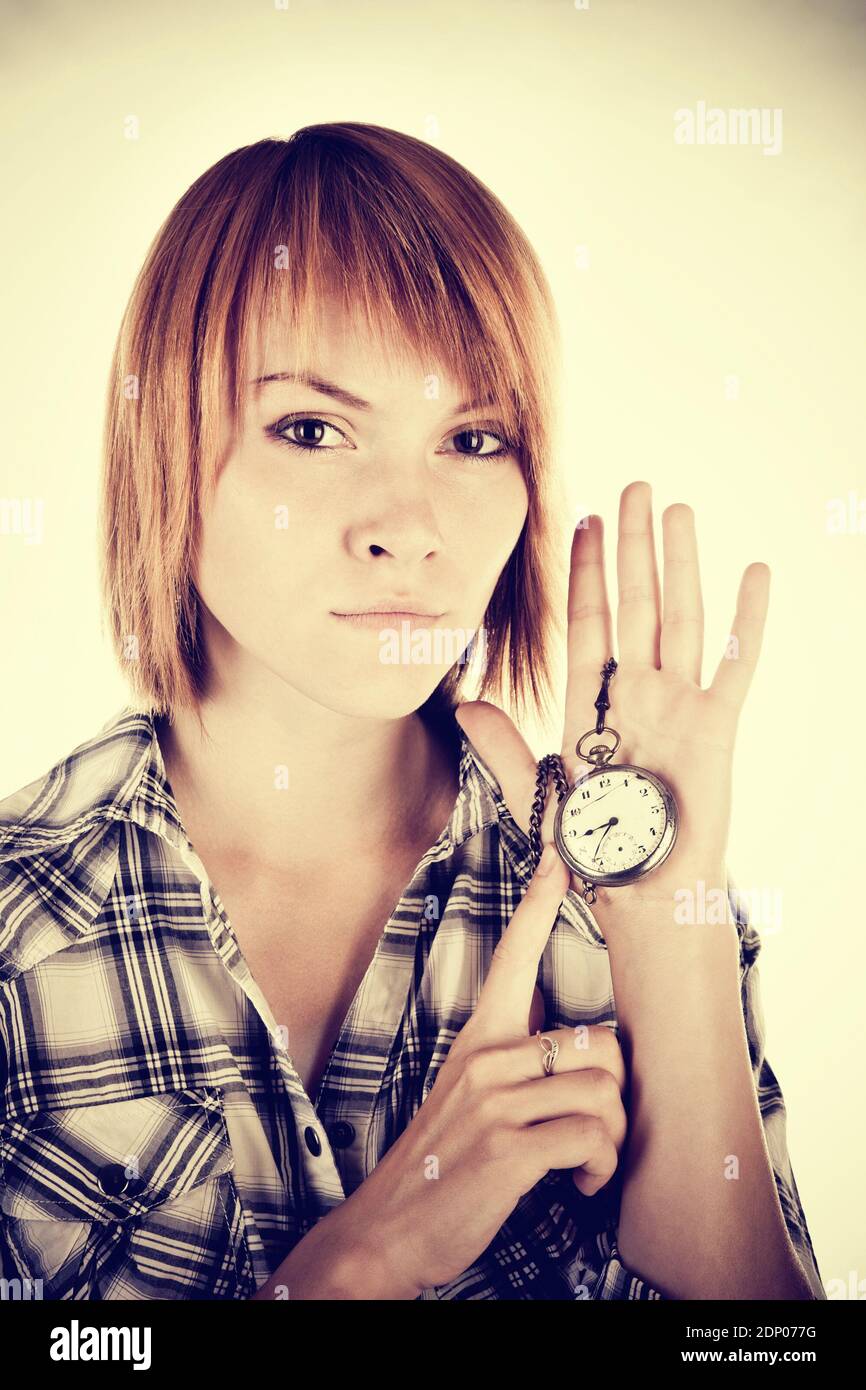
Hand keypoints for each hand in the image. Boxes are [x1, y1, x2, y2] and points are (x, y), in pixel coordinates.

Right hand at [317, 845, 625, 1297]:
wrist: (389, 1227)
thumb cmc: (440, 1162)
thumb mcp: (468, 1095)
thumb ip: (512, 1063)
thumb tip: (571, 1048)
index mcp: (479, 1039)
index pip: (512, 956)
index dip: (537, 904)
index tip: (555, 859)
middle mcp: (486, 1059)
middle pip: (601, 1045)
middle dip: (616, 1099)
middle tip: (594, 1131)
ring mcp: (495, 1103)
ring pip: (602, 1095)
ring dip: (609, 1142)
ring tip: (584, 1163)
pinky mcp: (507, 1149)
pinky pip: (589, 1139)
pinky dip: (597, 1170)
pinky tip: (578, 1184)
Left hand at [455, 480, 769, 925]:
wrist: (643, 893)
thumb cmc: (592, 849)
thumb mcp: (540, 795)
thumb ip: (504, 751)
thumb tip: (464, 706)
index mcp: (593, 702)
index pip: (587, 621)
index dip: (585, 572)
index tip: (584, 521)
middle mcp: (637, 693)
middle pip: (634, 603)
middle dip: (632, 546)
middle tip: (634, 487)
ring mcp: (679, 705)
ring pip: (679, 618)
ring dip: (680, 564)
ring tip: (678, 511)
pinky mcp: (715, 729)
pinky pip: (734, 664)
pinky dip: (746, 620)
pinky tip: (754, 574)